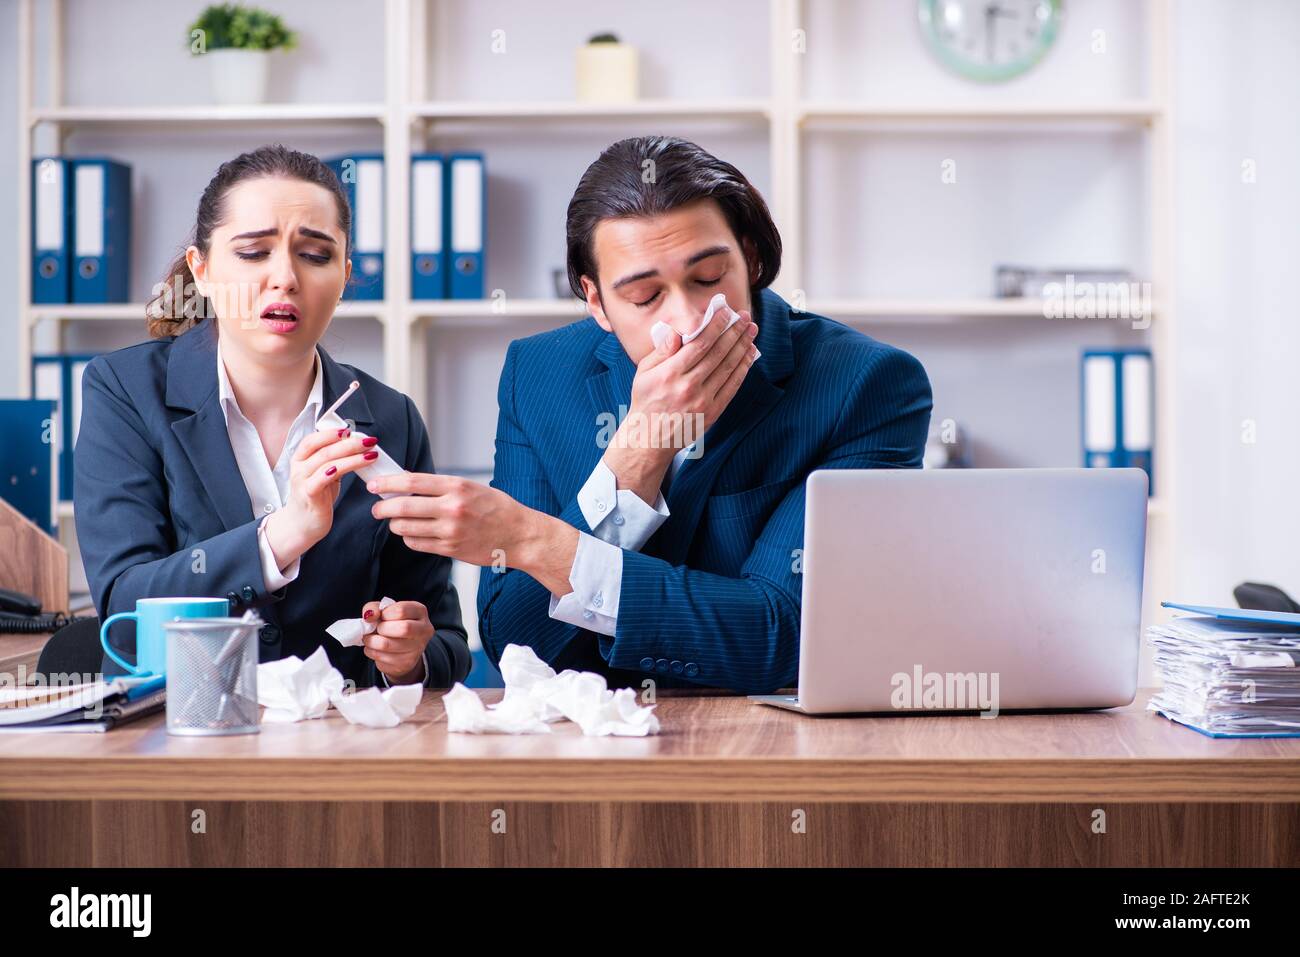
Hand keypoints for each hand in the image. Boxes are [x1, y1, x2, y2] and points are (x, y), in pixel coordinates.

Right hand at [263, 427, 381, 566]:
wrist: (302, 524)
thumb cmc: (315, 497)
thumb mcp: (323, 474)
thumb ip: (334, 460)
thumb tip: (355, 444)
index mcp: (300, 459)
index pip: (312, 440)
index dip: (331, 433)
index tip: (350, 430)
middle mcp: (299, 468)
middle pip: (325, 449)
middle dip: (349, 443)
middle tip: (369, 441)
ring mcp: (302, 481)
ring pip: (327, 462)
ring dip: (352, 457)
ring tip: (371, 454)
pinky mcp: (308, 495)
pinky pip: (321, 480)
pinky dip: (334, 471)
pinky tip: (348, 467)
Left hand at [361, 599, 431, 682]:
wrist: (399, 645)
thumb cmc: (391, 622)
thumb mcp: (382, 610)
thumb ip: (373, 608)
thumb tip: (369, 616)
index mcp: (420, 611)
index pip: (401, 610)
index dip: (384, 614)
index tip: (379, 617)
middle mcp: (424, 630)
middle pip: (404, 628)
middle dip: (382, 628)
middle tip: (376, 629)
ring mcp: (418, 648)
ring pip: (388, 645)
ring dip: (372, 641)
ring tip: (370, 638)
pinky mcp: (407, 663)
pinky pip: (382, 657)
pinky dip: (371, 652)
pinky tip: (374, 648)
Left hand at [369, 473, 580, 597]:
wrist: (519, 535)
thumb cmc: (496, 508)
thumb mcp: (471, 487)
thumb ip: (441, 487)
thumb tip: (406, 485)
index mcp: (457, 487)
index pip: (412, 482)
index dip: (388, 483)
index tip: (374, 485)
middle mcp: (452, 508)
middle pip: (402, 507)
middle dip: (382, 507)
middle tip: (377, 508)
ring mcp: (450, 531)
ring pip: (405, 528)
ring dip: (394, 525)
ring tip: (396, 521)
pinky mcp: (450, 550)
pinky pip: (417, 544)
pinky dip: (409, 538)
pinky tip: (413, 533)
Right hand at [604, 305, 758, 501]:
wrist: (650, 438)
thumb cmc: (646, 400)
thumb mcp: (644, 372)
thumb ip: (662, 350)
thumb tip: (676, 331)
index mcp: (670, 373)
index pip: (699, 344)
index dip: (715, 325)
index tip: (725, 312)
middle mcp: (688, 386)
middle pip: (718, 353)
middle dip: (734, 331)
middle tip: (744, 316)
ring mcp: (703, 400)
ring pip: (728, 367)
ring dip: (742, 346)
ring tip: (751, 330)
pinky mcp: (713, 412)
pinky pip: (732, 386)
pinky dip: (743, 368)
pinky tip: (749, 354)